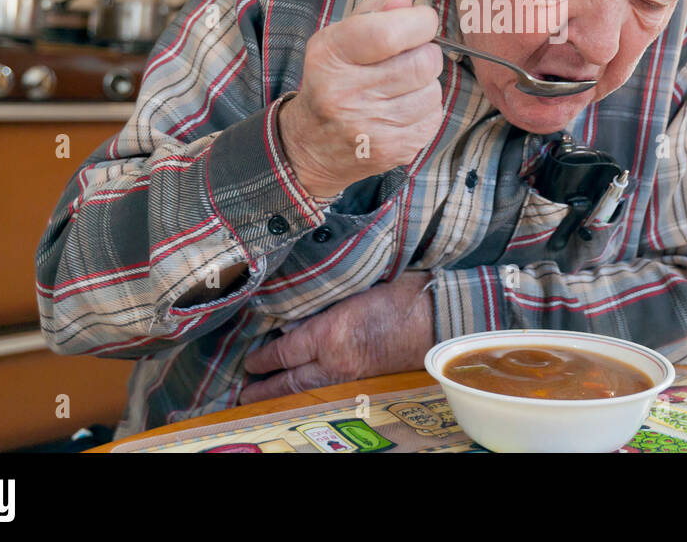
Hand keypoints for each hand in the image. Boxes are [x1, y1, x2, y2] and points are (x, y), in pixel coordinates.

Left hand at [238, 270, 435, 403]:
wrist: (442, 317)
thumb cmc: (403, 293)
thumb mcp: (355, 288)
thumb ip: (323, 302)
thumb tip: (296, 316)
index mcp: (330, 333)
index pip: (285, 352)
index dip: (263, 359)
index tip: (249, 361)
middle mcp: (336, 360)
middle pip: (291, 380)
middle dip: (265, 388)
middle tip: (244, 391)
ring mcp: (352, 374)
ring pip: (308, 389)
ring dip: (284, 394)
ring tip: (263, 396)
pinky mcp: (366, 379)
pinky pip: (329, 388)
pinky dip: (310, 390)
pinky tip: (303, 388)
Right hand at [278, 0, 443, 199]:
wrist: (312, 145)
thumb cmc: (332, 80)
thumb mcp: (338, 39)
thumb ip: (373, 12)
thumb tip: (406, 1)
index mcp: (330, 56)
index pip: (389, 34)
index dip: (420, 21)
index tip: (422, 20)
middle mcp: (347, 93)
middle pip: (422, 63)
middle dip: (426, 53)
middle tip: (410, 56)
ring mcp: (370, 126)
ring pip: (433, 91)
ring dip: (426, 83)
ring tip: (402, 86)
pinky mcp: (393, 150)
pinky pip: (434, 117)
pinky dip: (426, 109)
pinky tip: (402, 108)